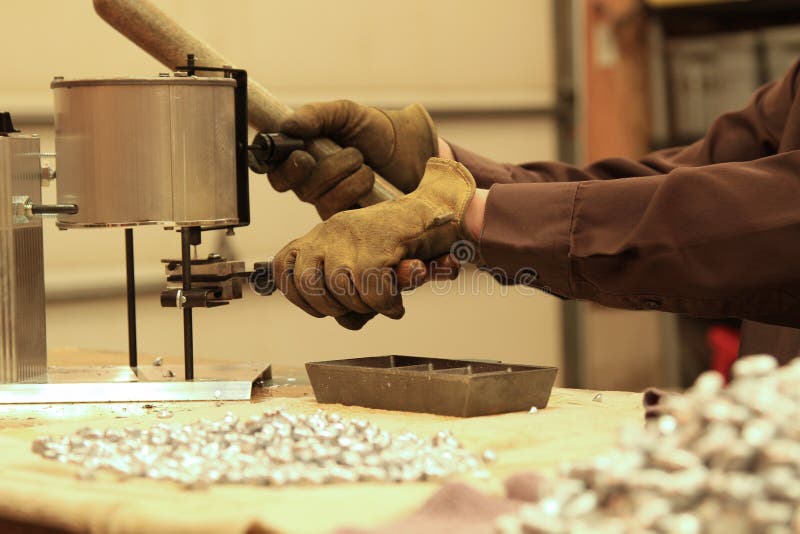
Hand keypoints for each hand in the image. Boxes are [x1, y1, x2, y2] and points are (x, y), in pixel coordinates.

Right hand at [267, 100, 437, 218]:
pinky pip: (335, 210)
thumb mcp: (346, 114)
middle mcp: (308, 181)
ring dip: (344, 174)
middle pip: (292, 184)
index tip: (300, 153)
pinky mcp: (344, 219)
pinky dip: (354, 189)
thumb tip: (287, 125)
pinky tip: (370, 179)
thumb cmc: (375, 131)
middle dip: (323, 167)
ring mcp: (325, 201)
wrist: (412, 150)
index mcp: (301, 154)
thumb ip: (316, 115)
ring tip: (363, 161)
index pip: (270, 167)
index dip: (277, 164)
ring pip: (316, 196)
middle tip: (348, 152)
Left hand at [273, 158, 475, 329]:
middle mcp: (331, 231)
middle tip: (361, 307)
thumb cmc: (402, 245)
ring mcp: (352, 235)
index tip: (324, 308)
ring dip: (364, 306)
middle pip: (308, 284)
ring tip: (384, 303)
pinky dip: (385, 304)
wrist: (438, 212)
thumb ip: (350, 293)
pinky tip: (396, 305)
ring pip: (340, 289)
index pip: (284, 265)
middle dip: (333, 307)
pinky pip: (370, 289)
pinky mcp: (377, 243)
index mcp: (322, 234)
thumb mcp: (366, 267)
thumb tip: (348, 321)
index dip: (298, 296)